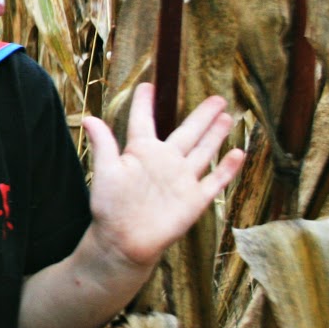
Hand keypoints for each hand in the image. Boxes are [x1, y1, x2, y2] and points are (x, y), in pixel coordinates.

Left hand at [82, 83, 244, 270]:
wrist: (124, 241)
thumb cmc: (110, 207)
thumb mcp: (106, 172)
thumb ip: (103, 144)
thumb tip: (89, 118)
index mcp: (141, 151)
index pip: (144, 121)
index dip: (145, 104)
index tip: (148, 86)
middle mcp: (164, 161)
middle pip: (187, 132)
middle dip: (202, 115)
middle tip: (217, 98)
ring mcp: (181, 179)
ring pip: (204, 150)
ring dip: (216, 134)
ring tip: (228, 116)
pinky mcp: (194, 199)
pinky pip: (215, 180)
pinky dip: (228, 168)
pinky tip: (239, 153)